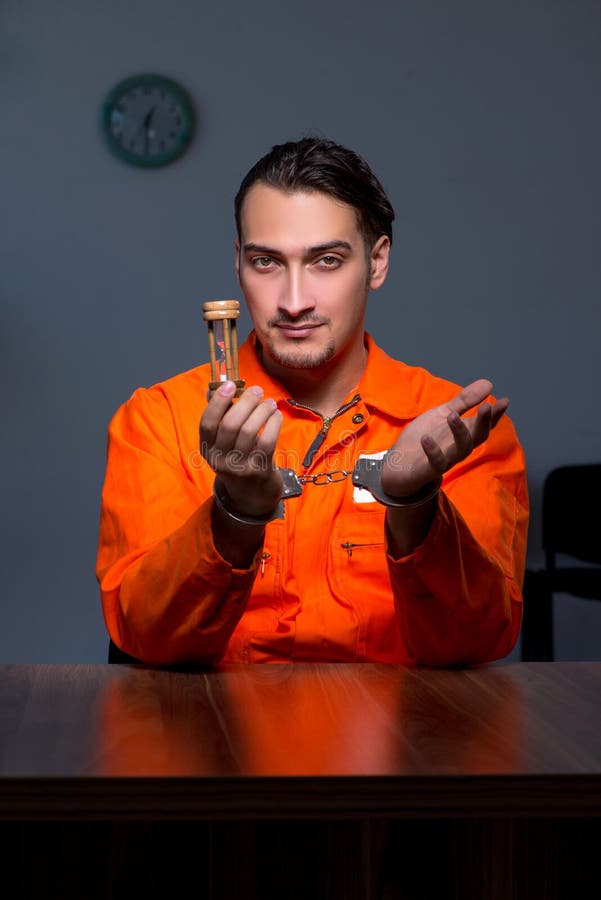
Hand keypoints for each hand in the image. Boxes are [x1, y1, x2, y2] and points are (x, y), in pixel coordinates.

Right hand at [200, 381, 282, 516]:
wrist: (251, 496)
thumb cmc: (238, 459)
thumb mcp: (224, 443)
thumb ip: (220, 416)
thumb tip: (218, 386)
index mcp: (208, 449)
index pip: (207, 423)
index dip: (218, 402)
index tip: (231, 385)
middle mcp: (220, 460)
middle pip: (230, 424)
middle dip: (246, 403)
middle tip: (257, 391)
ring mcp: (239, 467)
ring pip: (249, 431)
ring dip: (262, 411)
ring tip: (270, 403)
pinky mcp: (259, 470)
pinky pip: (267, 442)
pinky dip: (273, 424)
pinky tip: (276, 415)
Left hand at [382, 379, 508, 497]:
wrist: (400, 462)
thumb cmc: (425, 437)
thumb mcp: (443, 414)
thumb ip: (464, 401)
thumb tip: (489, 384)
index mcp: (465, 432)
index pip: (485, 424)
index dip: (495, 414)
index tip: (505, 401)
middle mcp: (460, 446)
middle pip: (478, 436)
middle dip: (483, 422)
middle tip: (486, 406)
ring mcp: (447, 459)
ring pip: (461, 449)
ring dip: (459, 432)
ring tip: (452, 415)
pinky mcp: (431, 469)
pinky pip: (436, 462)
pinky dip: (433, 450)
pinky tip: (426, 438)